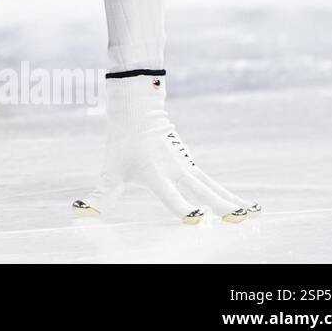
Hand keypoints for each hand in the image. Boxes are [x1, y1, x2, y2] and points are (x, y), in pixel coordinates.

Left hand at [74, 73, 259, 222]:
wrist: (137, 110)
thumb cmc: (122, 144)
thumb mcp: (111, 171)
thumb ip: (101, 196)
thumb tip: (78, 211)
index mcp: (155, 173)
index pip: (171, 195)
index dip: (182, 207)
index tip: (197, 219)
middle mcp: (175, 170)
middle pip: (202, 191)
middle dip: (220, 206)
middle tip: (238, 220)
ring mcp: (186, 166)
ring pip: (213, 187)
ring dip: (232, 201)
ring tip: (253, 216)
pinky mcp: (192, 165)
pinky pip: (213, 184)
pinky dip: (230, 196)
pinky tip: (247, 209)